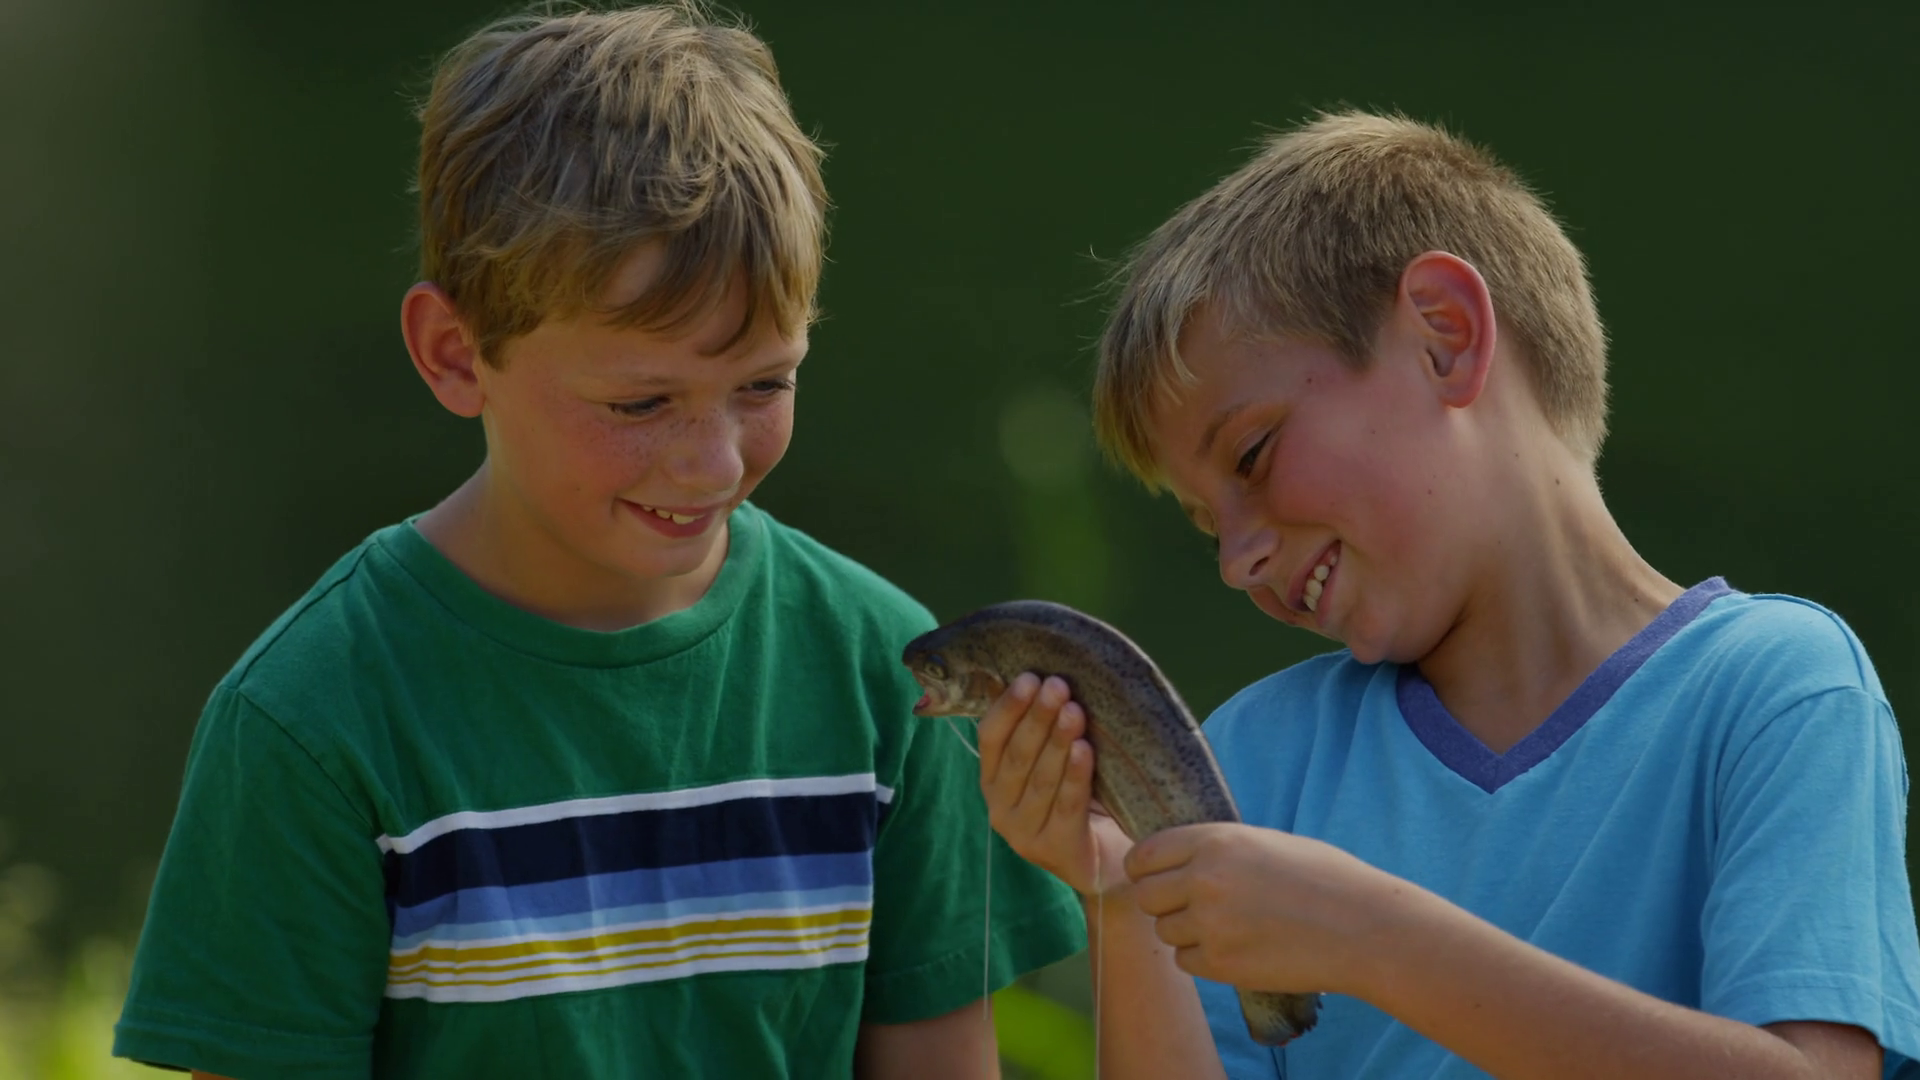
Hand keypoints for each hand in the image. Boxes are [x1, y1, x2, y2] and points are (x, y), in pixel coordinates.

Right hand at [977, 673, 1133, 895]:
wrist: (1105, 859)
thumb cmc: (1080, 797)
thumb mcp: (1053, 762)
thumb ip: (1043, 730)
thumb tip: (1049, 673)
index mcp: (993, 780)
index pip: (991, 738)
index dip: (1008, 707)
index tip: (1030, 677)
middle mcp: (1000, 807)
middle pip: (1017, 755)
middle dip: (1037, 717)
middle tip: (1058, 686)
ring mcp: (1023, 833)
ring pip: (1040, 780)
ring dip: (1056, 742)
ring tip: (1074, 712)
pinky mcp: (1053, 850)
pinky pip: (1066, 807)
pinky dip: (1075, 777)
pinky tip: (1085, 751)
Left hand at [1125, 822, 1414, 997]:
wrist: (1363, 927)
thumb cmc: (1325, 878)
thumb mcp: (1266, 842)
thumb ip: (1218, 850)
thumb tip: (1178, 860)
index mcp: (1215, 841)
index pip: (1144, 855)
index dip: (1144, 869)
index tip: (1152, 878)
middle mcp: (1204, 879)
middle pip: (1145, 896)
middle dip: (1163, 903)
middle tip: (1190, 908)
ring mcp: (1210, 923)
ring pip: (1164, 931)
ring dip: (1185, 932)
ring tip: (1226, 928)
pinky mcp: (1221, 964)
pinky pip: (1185, 961)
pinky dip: (1203, 959)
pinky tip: (1236, 949)